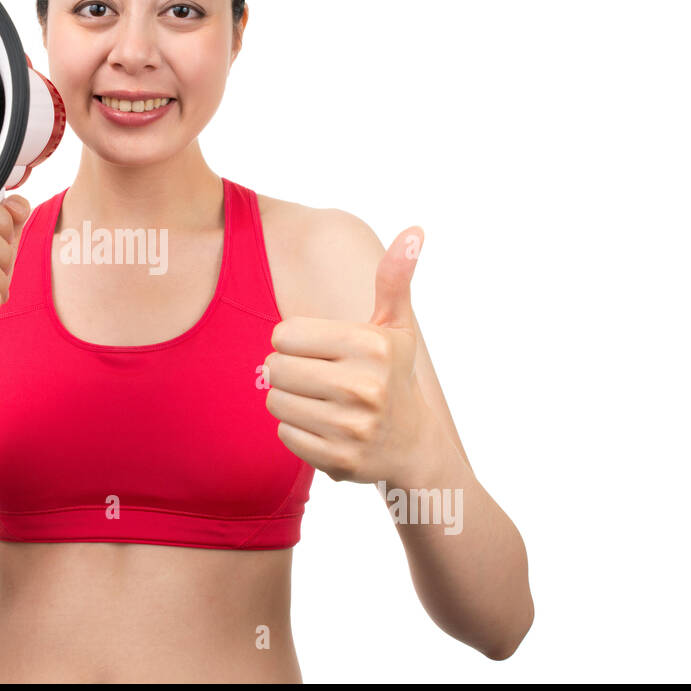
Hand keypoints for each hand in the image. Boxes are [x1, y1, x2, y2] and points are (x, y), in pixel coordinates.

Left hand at [262, 226, 431, 484]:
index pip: (284, 334)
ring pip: (275, 401)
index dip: (294, 341)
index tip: (320, 350)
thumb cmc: (392, 374)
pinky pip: (284, 435)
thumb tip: (415, 230)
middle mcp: (364, 387)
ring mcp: (352, 427)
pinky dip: (297, 430)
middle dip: (288, 370)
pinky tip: (324, 427)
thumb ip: (394, 279)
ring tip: (320, 401)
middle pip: (275, 368)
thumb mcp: (396, 327)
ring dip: (289, 400)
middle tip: (317, 377)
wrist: (412, 445)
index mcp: (371, 346)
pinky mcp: (338, 460)